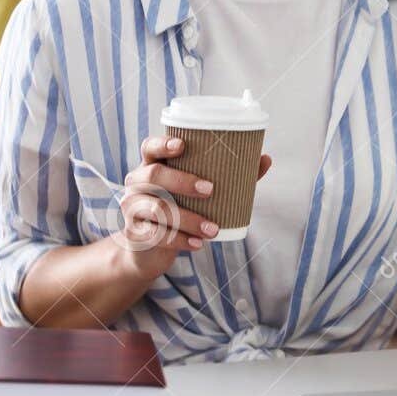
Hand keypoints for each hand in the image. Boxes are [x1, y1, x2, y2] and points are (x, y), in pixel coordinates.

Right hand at [113, 135, 271, 280]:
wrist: (148, 250)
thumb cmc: (178, 211)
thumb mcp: (197, 194)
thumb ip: (229, 177)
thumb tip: (265, 159)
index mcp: (152, 166)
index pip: (150, 147)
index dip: (163, 144)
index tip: (183, 145)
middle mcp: (136, 183)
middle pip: (154, 175)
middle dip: (183, 181)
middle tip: (211, 190)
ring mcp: (131, 208)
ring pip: (158, 208)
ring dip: (189, 219)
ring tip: (214, 229)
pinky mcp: (133, 232)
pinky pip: (156, 235)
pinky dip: (180, 241)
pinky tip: (197, 244)